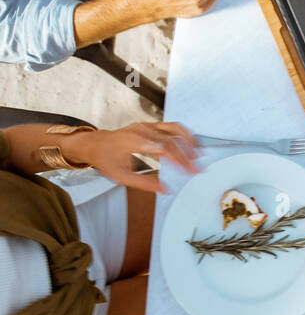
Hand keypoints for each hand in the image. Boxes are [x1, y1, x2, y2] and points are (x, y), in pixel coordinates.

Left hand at [67, 121, 199, 194]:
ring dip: (189, 140)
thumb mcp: (121, 177)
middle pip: (172, 139)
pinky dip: (183, 135)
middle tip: (198, 167)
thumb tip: (164, 189)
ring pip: (174, 128)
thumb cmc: (106, 159)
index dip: (180, 160)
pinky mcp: (150, 125)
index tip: (191, 170)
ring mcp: (147, 126)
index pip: (164, 149)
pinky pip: (170, 127)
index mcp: (135, 141)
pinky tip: (189, 145)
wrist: (95, 144)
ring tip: (199, 154)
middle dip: (188, 154)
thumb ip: (144, 183)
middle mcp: (143, 130)